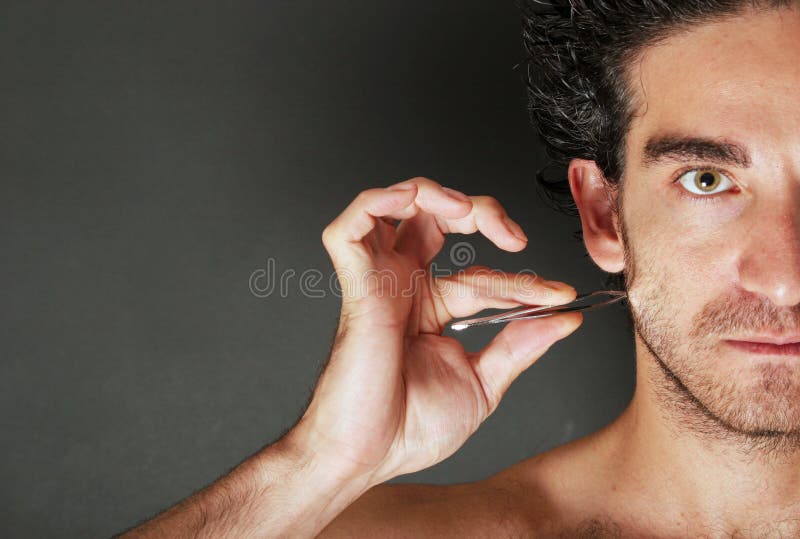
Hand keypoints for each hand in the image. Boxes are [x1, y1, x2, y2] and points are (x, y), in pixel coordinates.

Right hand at [289, 177, 581, 485]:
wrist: (370, 455)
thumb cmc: (411, 428)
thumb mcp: (483, 382)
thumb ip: (520, 345)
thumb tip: (564, 318)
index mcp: (430, 305)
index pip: (481, 272)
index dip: (523, 280)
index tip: (560, 298)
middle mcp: (404, 285)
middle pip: (438, 218)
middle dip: (482, 212)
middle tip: (516, 237)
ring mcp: (379, 280)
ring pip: (398, 205)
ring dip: (438, 195)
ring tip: (471, 213)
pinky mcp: (357, 282)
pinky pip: (352, 224)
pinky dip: (381, 200)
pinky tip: (417, 201)